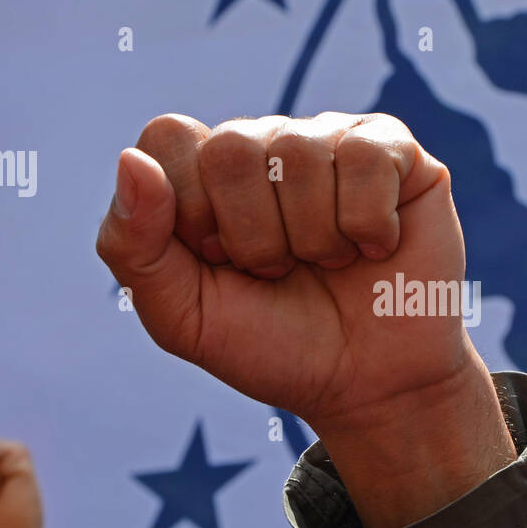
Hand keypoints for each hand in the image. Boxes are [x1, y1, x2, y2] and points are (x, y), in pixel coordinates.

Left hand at [96, 113, 515, 527]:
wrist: (368, 389)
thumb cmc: (274, 347)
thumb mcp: (182, 317)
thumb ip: (132, 246)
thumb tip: (131, 161)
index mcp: (205, 172)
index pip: (169, 138)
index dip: (190, 210)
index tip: (220, 261)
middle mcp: (266, 144)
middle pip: (230, 147)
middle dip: (253, 234)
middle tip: (278, 271)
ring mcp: (331, 141)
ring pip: (300, 152)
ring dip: (314, 238)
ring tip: (329, 264)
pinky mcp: (395, 152)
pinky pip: (367, 158)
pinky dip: (367, 224)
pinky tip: (375, 247)